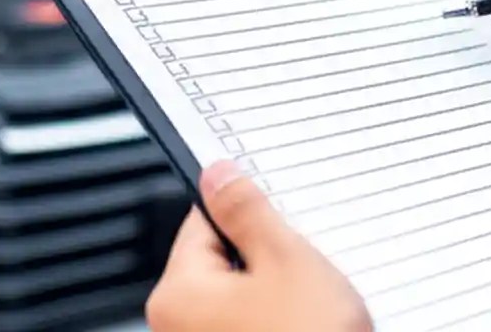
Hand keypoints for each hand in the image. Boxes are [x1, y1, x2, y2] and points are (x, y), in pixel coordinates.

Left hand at [146, 161, 371, 331]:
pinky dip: (281, 319)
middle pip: (222, 261)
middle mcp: (178, 328)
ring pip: (243, 296)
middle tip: (304, 267)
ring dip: (279, 291)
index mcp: (177, 294)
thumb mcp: (286, 260)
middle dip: (267, 256)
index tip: (277, 213)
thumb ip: (247, 211)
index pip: (202, 221)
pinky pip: (253, 324)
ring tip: (313, 304)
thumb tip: (218, 175)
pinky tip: (311, 324)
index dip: (246, 211)